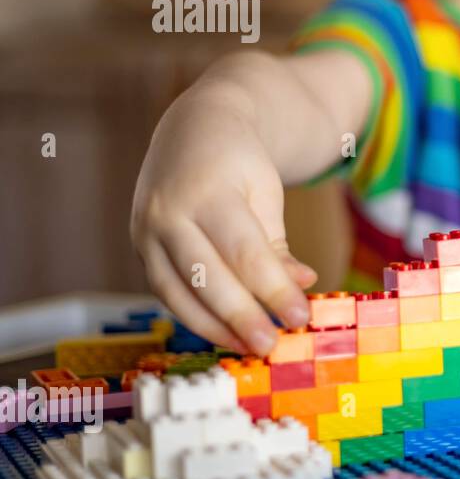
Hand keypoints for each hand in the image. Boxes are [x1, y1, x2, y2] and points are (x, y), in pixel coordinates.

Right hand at [130, 95, 317, 355]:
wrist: (192, 130)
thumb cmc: (238, 164)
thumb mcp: (266, 193)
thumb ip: (278, 246)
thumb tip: (300, 287)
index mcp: (208, 191)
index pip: (244, 251)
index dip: (272, 290)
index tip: (300, 316)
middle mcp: (168, 212)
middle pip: (206, 276)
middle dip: (242, 316)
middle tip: (272, 346)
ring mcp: (146, 232)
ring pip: (177, 292)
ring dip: (215, 327)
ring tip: (250, 347)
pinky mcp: (139, 248)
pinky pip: (166, 292)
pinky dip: (196, 317)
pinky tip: (226, 334)